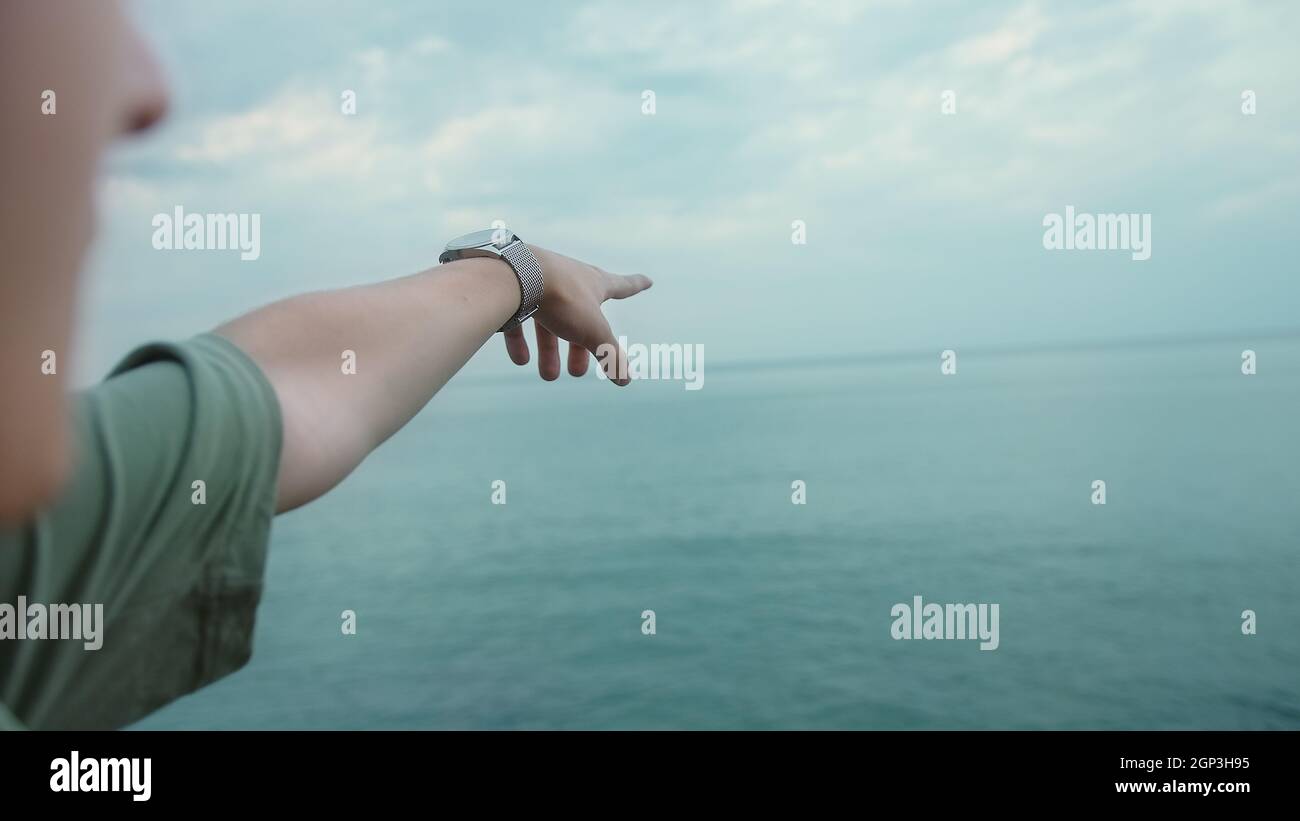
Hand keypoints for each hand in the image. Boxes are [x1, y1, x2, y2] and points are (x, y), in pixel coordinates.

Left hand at [503, 245, 651, 385]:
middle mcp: (570, 280)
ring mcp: (541, 283)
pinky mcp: (516, 289)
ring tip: (549, 376)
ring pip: (548, 322)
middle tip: (577, 372)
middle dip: (579, 347)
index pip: (622, 286)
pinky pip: (520, 318)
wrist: (516, 275)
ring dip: (549, 351)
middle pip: (579, 319)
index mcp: (594, 283)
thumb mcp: (592, 331)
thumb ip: (609, 355)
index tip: (648, 281)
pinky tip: (521, 360)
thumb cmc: (562, 298)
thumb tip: (626, 380)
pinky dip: (522, 341)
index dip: (637, 285)